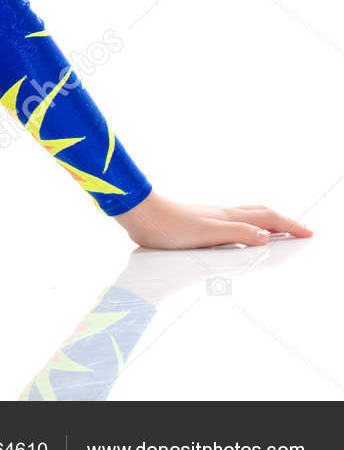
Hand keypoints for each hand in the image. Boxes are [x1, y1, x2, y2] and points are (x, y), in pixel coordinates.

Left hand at [116, 191, 314, 250]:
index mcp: (230, 216)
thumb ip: (237, 234)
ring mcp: (211, 214)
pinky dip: (247, 223)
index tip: (308, 233)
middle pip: (261, 212)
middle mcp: (223, 213)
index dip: (290, 226)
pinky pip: (233, 219)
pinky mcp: (199, 220)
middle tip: (299, 230)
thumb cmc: (170, 226)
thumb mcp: (208, 234)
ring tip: (277, 228)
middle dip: (283, 220)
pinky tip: (239, 229)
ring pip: (247, 214)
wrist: (141, 215)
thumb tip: (266, 236)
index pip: (268, 219)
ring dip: (267, 219)